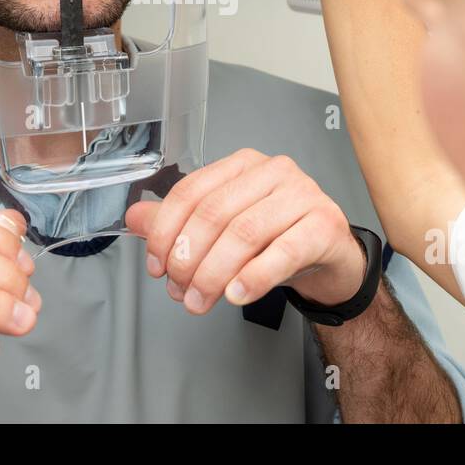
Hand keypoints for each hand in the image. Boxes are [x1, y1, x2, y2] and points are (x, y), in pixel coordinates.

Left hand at [126, 149, 366, 313]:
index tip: (156, 264)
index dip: (166, 231)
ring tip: (201, 300)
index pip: (192, 192)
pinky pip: (284, 251)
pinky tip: (236, 294)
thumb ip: (179, 222)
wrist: (330, 256)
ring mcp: (302, 194)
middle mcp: (273, 171)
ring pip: (245, 233)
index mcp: (242, 164)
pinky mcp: (325, 224)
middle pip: (215, 214)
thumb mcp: (224, 228)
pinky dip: (255, 276)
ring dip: (215, 274)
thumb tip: (134, 218)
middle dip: (189, 258)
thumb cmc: (277, 236)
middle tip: (180, 291)